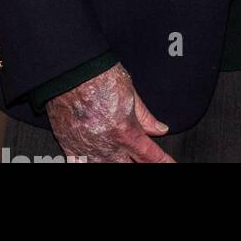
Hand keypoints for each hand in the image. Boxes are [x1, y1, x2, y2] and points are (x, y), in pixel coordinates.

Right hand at [45, 62, 174, 162]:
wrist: (70, 73)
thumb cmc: (99, 77)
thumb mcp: (131, 92)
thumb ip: (145, 116)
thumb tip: (160, 129)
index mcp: (125, 131)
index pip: (149, 156)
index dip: (163, 162)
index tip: (170, 164)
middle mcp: (107, 146)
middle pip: (128, 167)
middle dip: (139, 164)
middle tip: (140, 155)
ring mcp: (87, 150)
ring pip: (106, 168)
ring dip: (116, 163)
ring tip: (121, 156)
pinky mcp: (70, 148)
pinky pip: (81, 165)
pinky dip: (90, 163)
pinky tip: (97, 159)